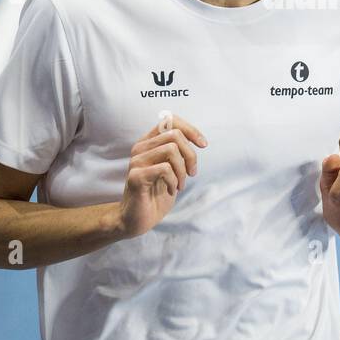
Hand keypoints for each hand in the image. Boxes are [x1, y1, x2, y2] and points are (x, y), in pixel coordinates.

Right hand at [118, 114, 207, 238]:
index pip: (170, 120)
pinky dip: (174, 180)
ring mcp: (136, 161)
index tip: (203, 145)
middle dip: (191, 155)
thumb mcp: (172, 169)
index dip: (190, 129)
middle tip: (192, 173)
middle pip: (175, 135)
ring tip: (180, 184)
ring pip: (171, 150)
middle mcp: (140, 148)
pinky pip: (165, 169)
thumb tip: (196, 139)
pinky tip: (172, 190)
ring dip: (182, 170)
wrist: (137, 219)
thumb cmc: (156, 193)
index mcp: (148, 142)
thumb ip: (178, 152)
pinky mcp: (136, 176)